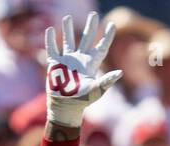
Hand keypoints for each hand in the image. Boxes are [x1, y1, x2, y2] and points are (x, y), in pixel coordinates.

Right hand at [44, 12, 121, 127]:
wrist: (65, 107)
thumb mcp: (96, 90)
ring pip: (68, 41)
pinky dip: (50, 40)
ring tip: (67, 18)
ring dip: (67, 30)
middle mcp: (80, 60)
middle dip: (90, 27)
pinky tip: (50, 30)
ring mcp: (67, 61)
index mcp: (91, 64)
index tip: (112, 25)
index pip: (101, 47)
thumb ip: (107, 81)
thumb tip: (120, 73)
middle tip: (93, 15)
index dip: (107, 36)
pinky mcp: (55, 65)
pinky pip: (52, 49)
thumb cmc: (82, 101)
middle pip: (86, 39)